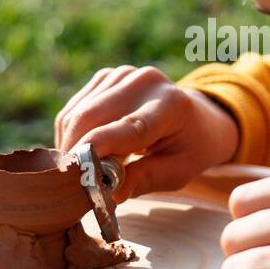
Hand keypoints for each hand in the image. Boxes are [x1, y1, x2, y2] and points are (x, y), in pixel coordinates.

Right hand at [54, 65, 239, 201]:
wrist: (198, 118)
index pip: (128, 126)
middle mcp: (145, 82)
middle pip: (92, 117)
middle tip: (73, 185)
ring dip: (71, 145)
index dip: (97, 145)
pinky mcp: (107, 77)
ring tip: (84, 169)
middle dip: (76, 153)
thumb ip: (147, 179)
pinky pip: (74, 109)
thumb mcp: (179, 171)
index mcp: (171, 106)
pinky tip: (86, 150)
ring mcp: (124, 75)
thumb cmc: (189, 148)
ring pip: (76, 114)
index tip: (74, 168)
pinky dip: (71, 134)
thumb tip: (112, 194)